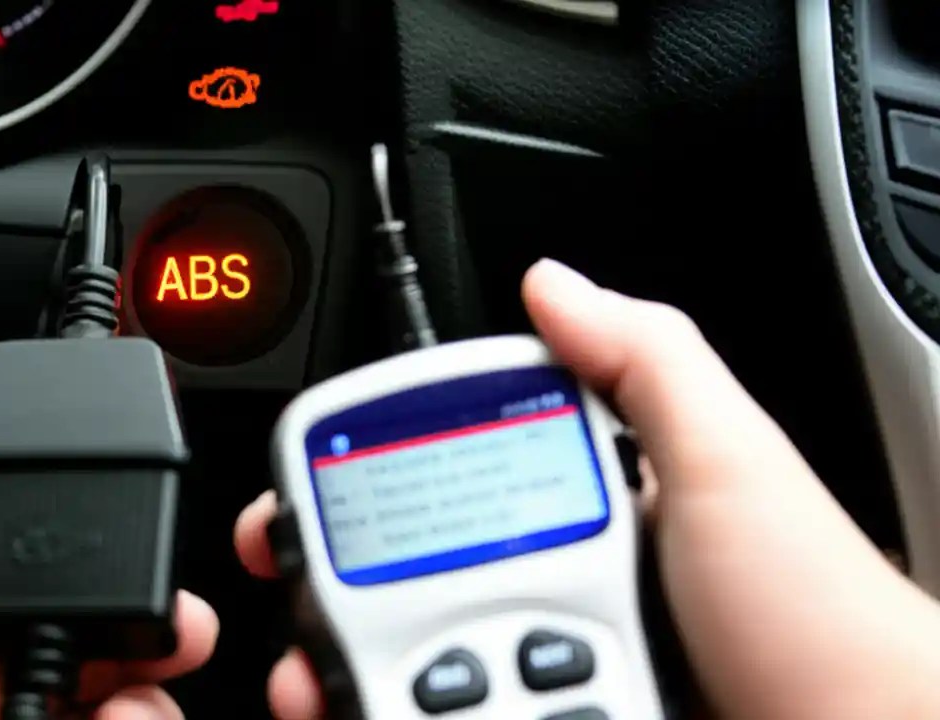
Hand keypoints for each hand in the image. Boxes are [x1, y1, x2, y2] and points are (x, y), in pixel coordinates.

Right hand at [234, 259, 939, 719]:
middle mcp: (553, 603)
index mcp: (582, 522)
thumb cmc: (814, 620)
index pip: (439, 495)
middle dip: (329, 603)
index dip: (358, 501)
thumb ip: (643, 361)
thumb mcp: (731, 461)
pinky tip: (363, 717)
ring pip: (404, 681)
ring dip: (343, 682)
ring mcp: (542, 687)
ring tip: (325, 689)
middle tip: (296, 617)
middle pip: (401, 595)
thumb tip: (552, 284)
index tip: (298, 515)